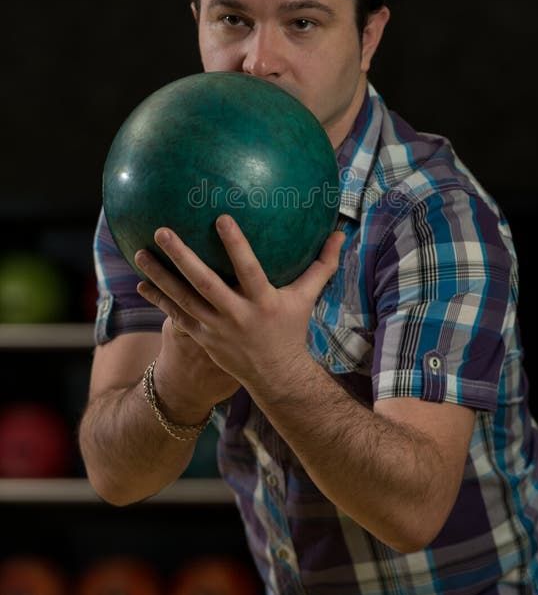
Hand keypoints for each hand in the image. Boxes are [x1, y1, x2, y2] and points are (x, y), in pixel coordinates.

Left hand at [134, 216, 344, 392]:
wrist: (274, 376)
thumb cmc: (291, 329)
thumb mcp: (307, 297)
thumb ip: (322, 265)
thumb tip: (340, 233)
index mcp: (263, 302)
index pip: (248, 270)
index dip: (236, 246)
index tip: (221, 218)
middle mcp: (236, 315)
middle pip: (205, 284)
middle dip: (182, 257)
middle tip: (162, 231)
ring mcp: (215, 329)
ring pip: (183, 299)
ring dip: (160, 276)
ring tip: (140, 252)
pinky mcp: (202, 338)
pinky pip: (175, 316)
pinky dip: (158, 300)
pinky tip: (139, 283)